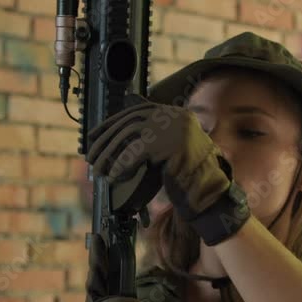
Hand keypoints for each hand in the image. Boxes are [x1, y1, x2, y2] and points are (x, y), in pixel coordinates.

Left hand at [85, 95, 248, 244]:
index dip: (111, 124)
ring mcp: (172, 128)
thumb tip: (122, 125)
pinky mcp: (167, 145)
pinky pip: (135, 153)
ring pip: (128, 135)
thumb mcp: (170, 149)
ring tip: (97, 169)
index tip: (94, 136)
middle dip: (105, 140)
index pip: (135, 111)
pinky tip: (113, 176)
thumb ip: (153, 135)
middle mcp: (174, 116)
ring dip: (108, 154)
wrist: (211, 191)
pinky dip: (120, 165)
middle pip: (129, 122)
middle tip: (90, 154)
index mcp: (175, 113)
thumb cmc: (190, 174)